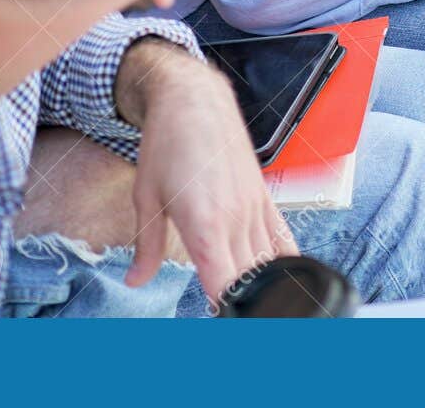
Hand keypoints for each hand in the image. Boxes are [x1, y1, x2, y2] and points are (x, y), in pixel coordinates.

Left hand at [115, 41, 295, 300]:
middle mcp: (236, 219)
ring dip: (268, 291)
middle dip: (250, 309)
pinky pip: (283, 238)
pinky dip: (287, 263)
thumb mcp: (146, 196)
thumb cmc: (166, 144)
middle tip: (246, 323)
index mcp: (204, 225)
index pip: (225, 286)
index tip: (228, 326)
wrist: (193, 98)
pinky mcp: (264, 196)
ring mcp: (254, 207)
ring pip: (270, 263)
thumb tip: (135, 280)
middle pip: (251, 281)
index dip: (230, 313)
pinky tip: (289, 283)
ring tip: (268, 315)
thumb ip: (147, 246)